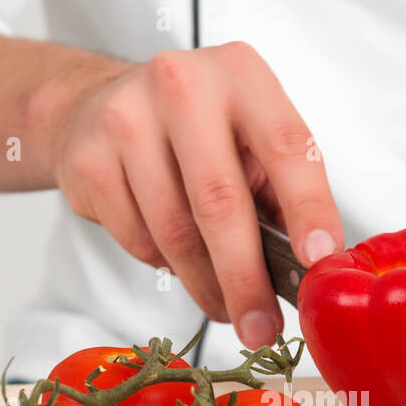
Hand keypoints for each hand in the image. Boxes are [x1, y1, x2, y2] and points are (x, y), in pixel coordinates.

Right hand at [47, 42, 342, 348]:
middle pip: (220, 202)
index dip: (307, 208)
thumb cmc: (193, 132)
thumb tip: (310, 270)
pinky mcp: (88, 159)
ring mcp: (127, 119)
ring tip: (224, 305)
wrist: (96, 108)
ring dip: (206, 285)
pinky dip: (164, 264)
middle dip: (246, 280)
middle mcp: (182, 86)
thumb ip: (280, 194)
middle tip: (261, 329)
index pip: (286, 146)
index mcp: (241, 76)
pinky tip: (173, 253)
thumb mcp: (248, 142)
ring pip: (176, 233)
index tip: (317, 260)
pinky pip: (138, 239)